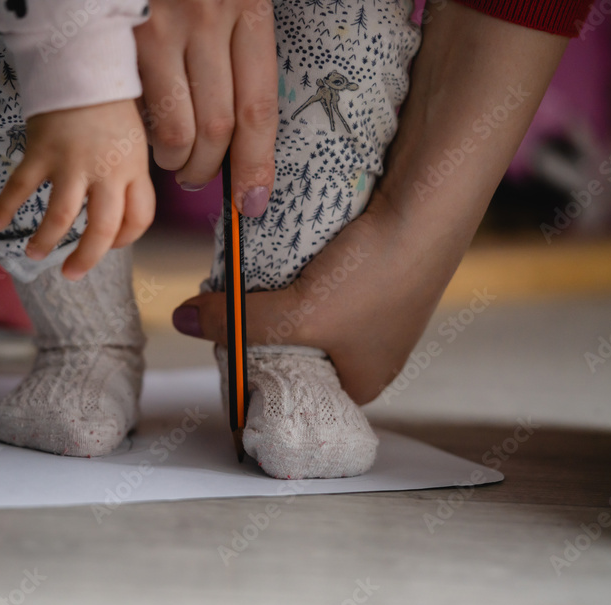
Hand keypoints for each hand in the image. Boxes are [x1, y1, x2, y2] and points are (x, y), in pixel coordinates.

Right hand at [0, 99, 155, 279]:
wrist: (84, 65)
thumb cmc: (111, 106)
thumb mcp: (134, 142)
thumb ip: (128, 176)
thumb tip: (117, 214)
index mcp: (135, 170)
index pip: (139, 220)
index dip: (125, 240)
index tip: (109, 244)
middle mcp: (107, 172)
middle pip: (102, 230)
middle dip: (86, 259)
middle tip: (72, 275)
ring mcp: (73, 163)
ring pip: (61, 218)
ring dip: (45, 241)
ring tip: (35, 254)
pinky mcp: (41, 151)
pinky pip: (21, 188)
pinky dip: (5, 208)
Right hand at [134, 0, 277, 217]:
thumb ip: (246, 38)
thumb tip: (248, 115)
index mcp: (250, 9)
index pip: (260, 107)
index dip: (258, 162)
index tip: (254, 199)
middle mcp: (212, 20)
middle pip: (222, 126)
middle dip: (215, 169)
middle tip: (206, 179)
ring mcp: (166, 27)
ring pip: (181, 126)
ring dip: (180, 160)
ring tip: (179, 163)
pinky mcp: (127, 34)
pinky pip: (144, 107)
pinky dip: (151, 136)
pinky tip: (153, 139)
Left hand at [171, 191, 448, 403]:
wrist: (427, 206)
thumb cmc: (372, 279)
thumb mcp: (294, 315)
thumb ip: (235, 322)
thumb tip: (183, 319)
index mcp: (361, 383)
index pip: (293, 392)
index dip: (253, 375)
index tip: (218, 350)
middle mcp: (369, 353)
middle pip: (294, 350)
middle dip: (259, 330)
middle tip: (224, 310)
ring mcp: (373, 310)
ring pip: (305, 311)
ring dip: (276, 297)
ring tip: (245, 281)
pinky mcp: (371, 270)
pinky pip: (321, 281)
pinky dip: (296, 272)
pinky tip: (275, 256)